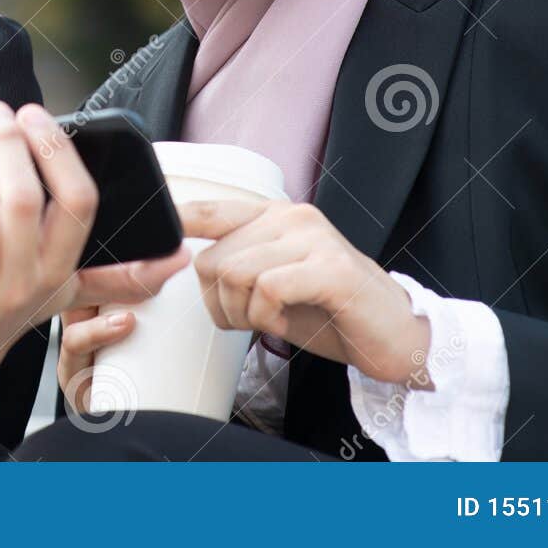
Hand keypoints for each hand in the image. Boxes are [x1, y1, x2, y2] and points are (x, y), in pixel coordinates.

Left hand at [0, 101, 186, 410]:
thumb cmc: (3, 314)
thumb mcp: (62, 294)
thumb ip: (116, 274)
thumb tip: (177, 259)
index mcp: (58, 270)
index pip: (78, 203)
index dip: (58, 151)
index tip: (33, 114)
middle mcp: (23, 287)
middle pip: (23, 204)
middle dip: (8, 147)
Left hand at [182, 198, 431, 386]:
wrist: (397, 338)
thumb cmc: (331, 313)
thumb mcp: (273, 284)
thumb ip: (236, 266)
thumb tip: (184, 260)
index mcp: (274, 216)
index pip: (209, 210)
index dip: (174, 223)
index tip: (150, 238)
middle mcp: (292, 217)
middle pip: (211, 258)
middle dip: (219, 303)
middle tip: (250, 319)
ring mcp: (314, 238)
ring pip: (234, 273)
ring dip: (242, 313)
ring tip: (271, 321)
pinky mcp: (332, 268)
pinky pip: (267, 289)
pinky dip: (265, 318)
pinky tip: (285, 324)